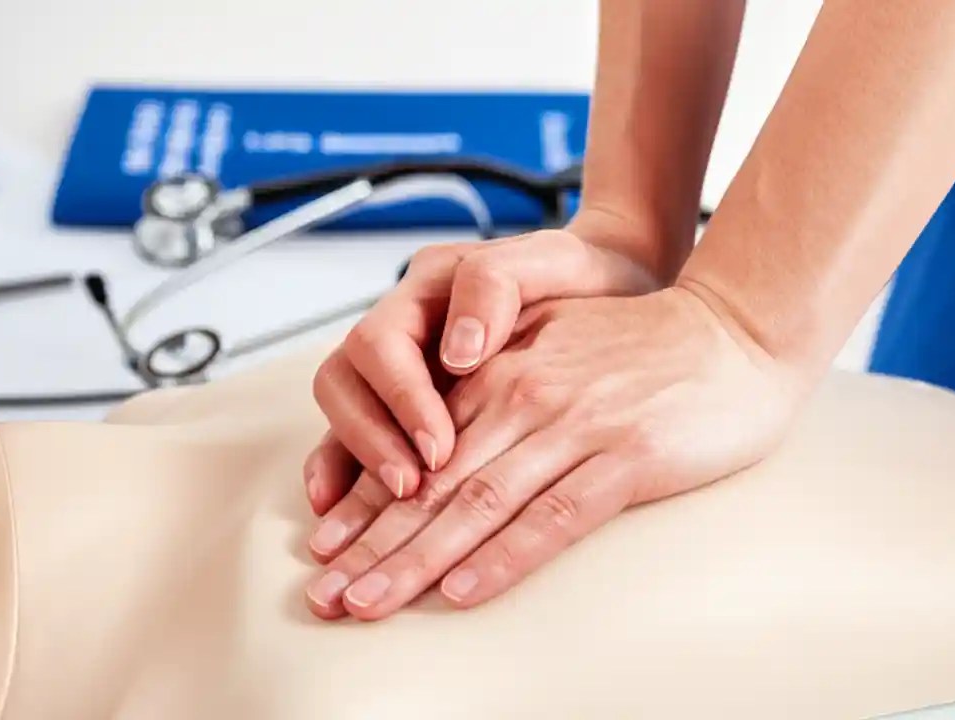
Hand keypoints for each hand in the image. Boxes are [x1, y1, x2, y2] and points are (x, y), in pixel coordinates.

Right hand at [303, 213, 661, 509]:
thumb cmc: (579, 279)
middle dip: (369, 439)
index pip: (380, 344)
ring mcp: (402, 373)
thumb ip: (493, 286)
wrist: (612, 293)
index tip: (438, 447)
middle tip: (410, 488)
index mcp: (425, 289)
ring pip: (345, 417)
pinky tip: (345, 517)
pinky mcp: (410, 411)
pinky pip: (362, 444)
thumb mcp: (549, 260)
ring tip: (391, 508)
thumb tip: (456, 351)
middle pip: (342, 383)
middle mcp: (402, 331)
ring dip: (356, 467)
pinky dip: (349, 482)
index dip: (401, 398)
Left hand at [304, 285, 811, 619]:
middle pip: (432, 486)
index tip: (324, 549)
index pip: (416, 449)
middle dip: (371, 546)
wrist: (736, 329)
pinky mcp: (626, 458)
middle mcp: (524, 396)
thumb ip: (499, 377)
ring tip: (368, 602)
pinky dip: (503, 558)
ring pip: (476, 505)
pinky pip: (553, 517)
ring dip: (415, 561)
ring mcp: (575, 427)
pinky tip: (463, 592)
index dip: (365, 503)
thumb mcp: (556, 339)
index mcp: (503, 370)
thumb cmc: (649, 342)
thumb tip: (442, 439)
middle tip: (325, 595)